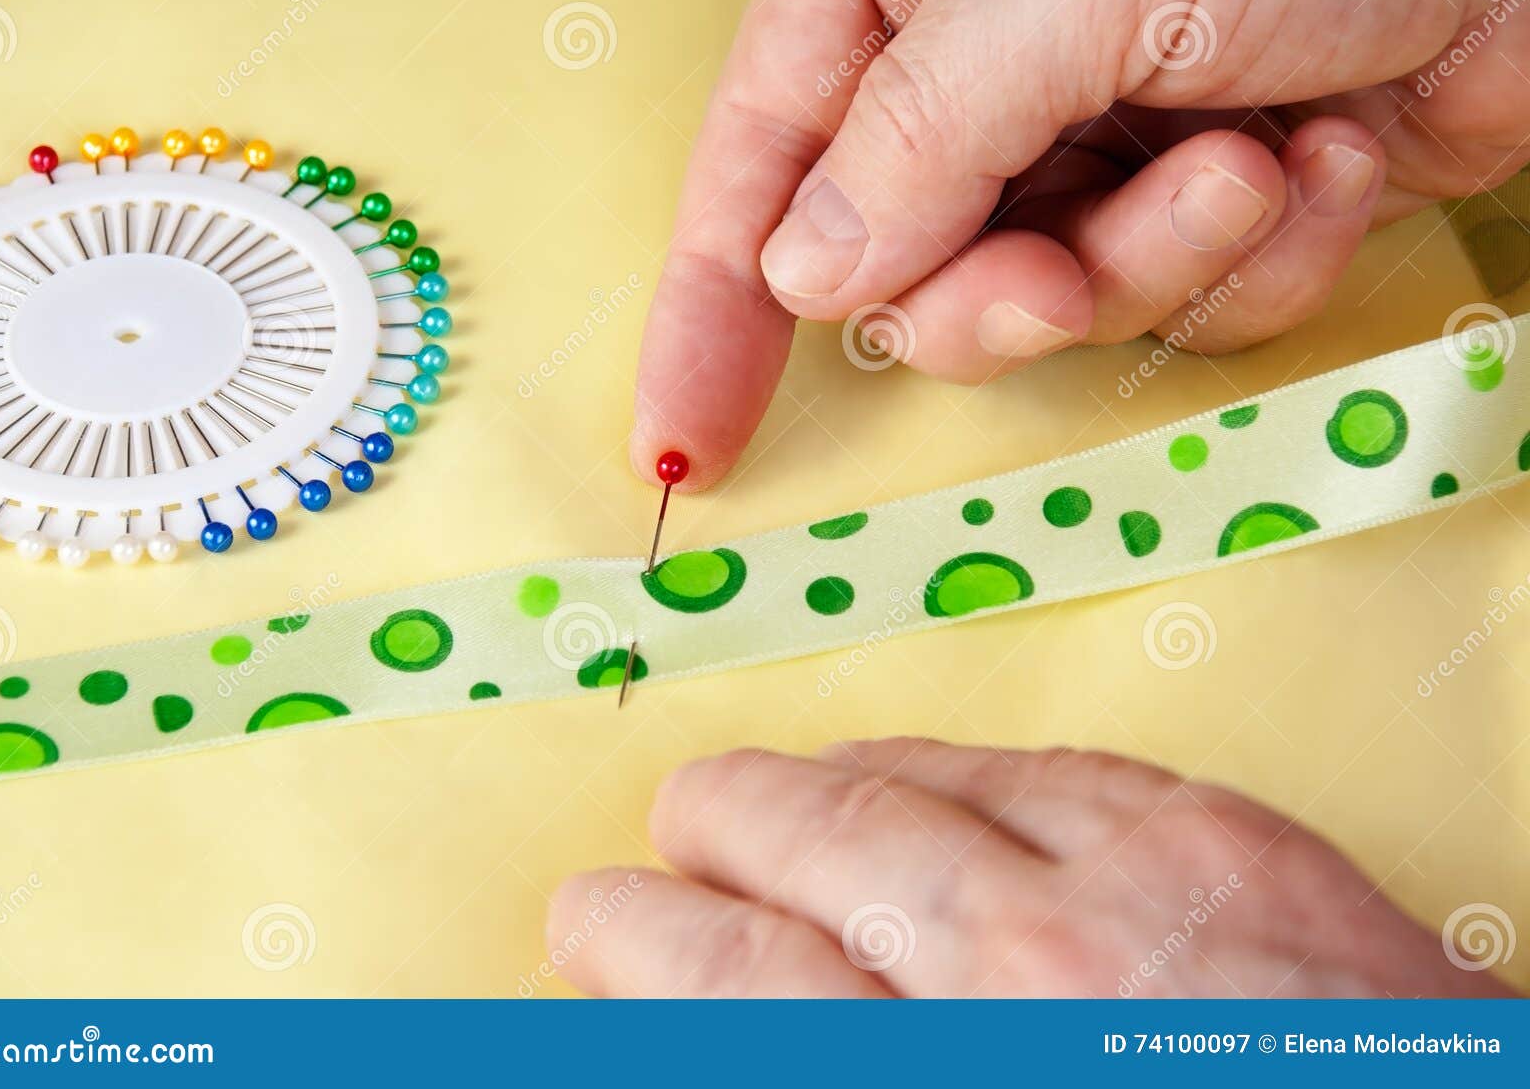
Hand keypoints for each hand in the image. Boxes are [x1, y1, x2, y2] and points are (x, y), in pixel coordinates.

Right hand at [547, 741, 1513, 996]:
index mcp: (954, 1060)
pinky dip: (950, 765)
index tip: (589, 925)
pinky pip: (1043, 768)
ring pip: (915, 788)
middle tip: (655, 843)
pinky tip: (919, 772)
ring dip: (814, 784)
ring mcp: (1138, 888)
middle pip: (809, 855)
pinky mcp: (1234, 838)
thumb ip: (843, 1055)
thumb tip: (756, 1011)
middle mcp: (1027, 977)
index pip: (740, 987)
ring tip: (755, 796)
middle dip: (707, 837)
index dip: (643, 947)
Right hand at [631, 0, 1529, 488]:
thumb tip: (807, 276)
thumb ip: (920, 137)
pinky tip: (1340, 158)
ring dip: (1158, 260)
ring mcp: (1105, 135)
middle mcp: (992, 62)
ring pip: (1055, 299)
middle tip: (1061, 274)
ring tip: (1255, 167)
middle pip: (911, 264)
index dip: (713, 307)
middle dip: (998, 296)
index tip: (683, 440)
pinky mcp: (1219, 196)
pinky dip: (1266, 258)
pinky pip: (1189, 300)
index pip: (764, 155)